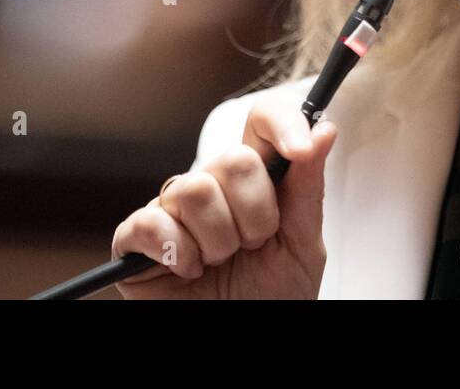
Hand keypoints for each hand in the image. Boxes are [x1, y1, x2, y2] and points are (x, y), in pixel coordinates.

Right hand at [111, 92, 336, 298]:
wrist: (243, 338)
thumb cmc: (271, 295)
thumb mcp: (301, 244)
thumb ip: (308, 188)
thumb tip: (323, 131)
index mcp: (253, 179)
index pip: (261, 121)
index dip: (282, 123)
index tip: (299, 148)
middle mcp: (211, 185)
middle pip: (233, 159)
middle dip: (255, 215)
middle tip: (253, 246)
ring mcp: (171, 209)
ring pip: (194, 190)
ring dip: (218, 241)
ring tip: (219, 263)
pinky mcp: (136, 237)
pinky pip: (150, 223)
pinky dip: (177, 253)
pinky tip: (188, 271)